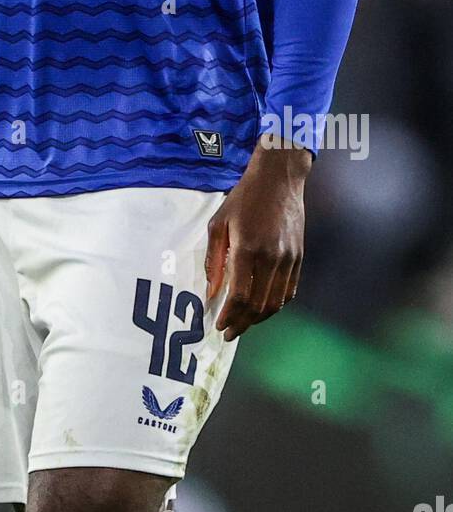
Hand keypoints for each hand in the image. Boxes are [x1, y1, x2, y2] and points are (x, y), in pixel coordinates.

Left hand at [205, 137, 310, 341]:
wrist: (279, 179)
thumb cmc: (244, 198)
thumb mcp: (219, 224)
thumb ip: (214, 260)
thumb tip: (211, 291)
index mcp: (248, 249)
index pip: (240, 295)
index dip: (230, 315)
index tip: (219, 326)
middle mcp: (272, 258)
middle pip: (259, 305)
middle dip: (242, 323)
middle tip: (229, 332)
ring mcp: (289, 259)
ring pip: (276, 303)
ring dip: (259, 319)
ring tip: (244, 324)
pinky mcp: (299, 257)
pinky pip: (289, 291)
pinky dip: (276, 305)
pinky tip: (263, 308)